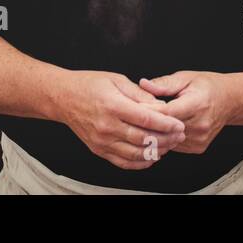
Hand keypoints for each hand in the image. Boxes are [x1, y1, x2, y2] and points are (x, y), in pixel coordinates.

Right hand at [57, 70, 186, 169]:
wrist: (63, 97)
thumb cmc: (89, 84)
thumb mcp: (116, 79)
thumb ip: (139, 93)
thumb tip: (160, 105)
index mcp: (113, 105)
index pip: (147, 119)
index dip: (167, 124)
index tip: (179, 125)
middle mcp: (107, 126)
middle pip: (144, 138)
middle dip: (166, 138)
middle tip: (179, 135)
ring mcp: (102, 141)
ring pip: (136, 154)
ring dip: (156, 152)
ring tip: (169, 145)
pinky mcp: (98, 149)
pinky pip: (124, 162)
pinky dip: (140, 162)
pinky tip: (151, 156)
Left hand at [138, 71, 240, 153]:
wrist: (230, 101)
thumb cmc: (207, 86)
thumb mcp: (186, 77)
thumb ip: (164, 83)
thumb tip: (144, 84)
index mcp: (198, 104)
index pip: (167, 112)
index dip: (148, 110)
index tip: (132, 107)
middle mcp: (200, 124)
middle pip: (165, 129)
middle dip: (147, 123)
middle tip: (131, 116)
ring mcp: (200, 138)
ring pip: (168, 140)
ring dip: (155, 132)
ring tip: (144, 121)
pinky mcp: (198, 147)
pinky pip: (174, 145)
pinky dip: (165, 137)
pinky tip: (160, 128)